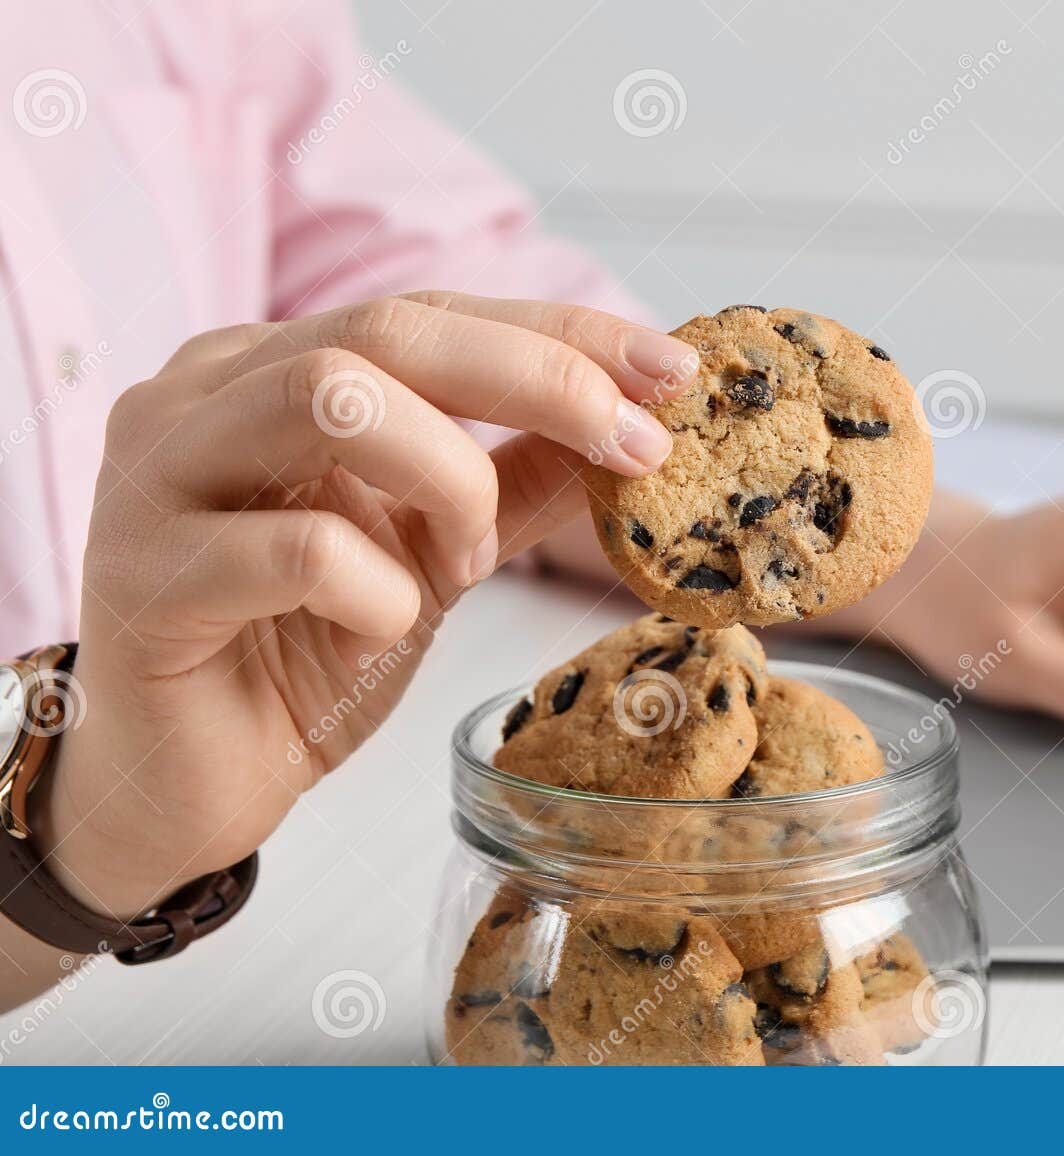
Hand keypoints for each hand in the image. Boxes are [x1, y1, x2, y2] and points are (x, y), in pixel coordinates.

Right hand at [32, 292, 697, 919]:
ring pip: (329, 397)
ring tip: (468, 561)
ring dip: (448, 479)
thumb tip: (630, 424)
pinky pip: (297, 549)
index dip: (563, 334)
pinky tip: (378, 630)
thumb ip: (516, 481)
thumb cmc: (304, 652)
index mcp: (272, 365)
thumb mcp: (436, 552)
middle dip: (538, 377)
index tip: (672, 372)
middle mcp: (204, 393)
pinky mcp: (144, 576)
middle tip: (636, 443)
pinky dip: (378, 593)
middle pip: (387, 328)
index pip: (436, 311)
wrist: (190, 781)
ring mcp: (156, 474)